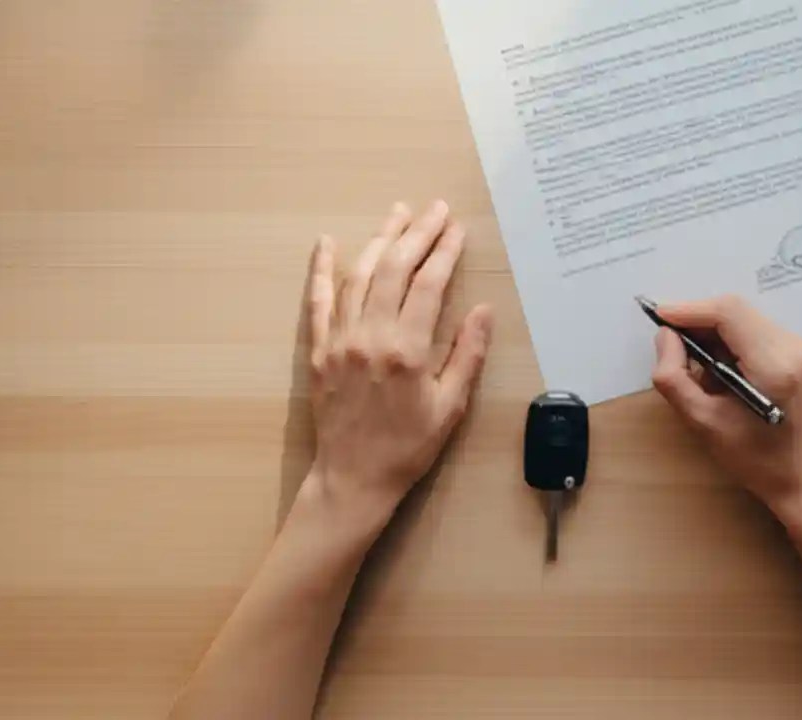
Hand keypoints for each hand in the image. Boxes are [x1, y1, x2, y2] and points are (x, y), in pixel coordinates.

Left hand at [301, 201, 492, 529]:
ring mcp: (339, 340)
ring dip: (379, 240)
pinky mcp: (318, 350)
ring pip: (359, 275)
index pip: (428, 285)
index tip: (457, 229)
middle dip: (417, 233)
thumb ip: (467, 355)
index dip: (444, 252)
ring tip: (398, 214)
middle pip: (394, 269)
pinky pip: (318, 301)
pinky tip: (326, 243)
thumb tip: (483, 311)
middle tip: (435, 209)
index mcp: (407, 350)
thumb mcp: (450, 406)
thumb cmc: (408, 447)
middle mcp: (370, 336)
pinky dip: (321, 270)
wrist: (353, 478)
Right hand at [651, 295, 801, 518]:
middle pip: (735, 311)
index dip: (688, 310)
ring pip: (744, 319)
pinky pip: (754, 332)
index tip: (657, 317)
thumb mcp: (704, 423)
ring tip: (694, 365)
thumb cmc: (756, 460)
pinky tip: (718, 370)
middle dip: (697, 321)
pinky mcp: (799, 353)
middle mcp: (792, 346)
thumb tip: (665, 337)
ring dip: (713, 333)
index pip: (727, 313)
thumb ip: (675, 377)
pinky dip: (729, 342)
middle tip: (670, 344)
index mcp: (773, 364)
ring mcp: (800, 347)